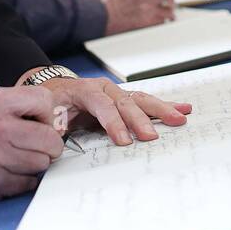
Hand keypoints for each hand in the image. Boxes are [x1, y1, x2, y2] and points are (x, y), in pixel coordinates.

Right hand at [0, 87, 63, 207]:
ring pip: (42, 163)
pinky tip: (4, 174)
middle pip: (50, 138)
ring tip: (14, 161)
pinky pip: (27, 184)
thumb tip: (59, 123)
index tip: (38, 125)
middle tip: (34, 148)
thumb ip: (19, 109)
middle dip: (48, 146)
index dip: (47, 116)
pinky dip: (21, 182)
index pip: (45, 101)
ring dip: (34, 166)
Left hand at [33, 75, 191, 145]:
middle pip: (125, 102)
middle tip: (150, 137)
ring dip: (161, 110)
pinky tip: (183, 108)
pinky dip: (165, 105)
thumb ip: (53, 124)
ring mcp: (116, 93)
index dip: (113, 123)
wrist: (54, 91)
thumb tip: (57, 137)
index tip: (123, 141)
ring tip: (179, 118)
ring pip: (140, 99)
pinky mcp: (124, 100)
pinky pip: (146, 102)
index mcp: (84, 90)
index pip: (102, 105)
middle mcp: (104, 88)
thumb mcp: (47, 113)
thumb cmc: (52, 105)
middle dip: (139, 120)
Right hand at [104, 0, 174, 33]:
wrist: (106, 17)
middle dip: (169, 4)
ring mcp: (149, 10)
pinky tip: (155, 22)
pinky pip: (162, 22)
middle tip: (168, 6)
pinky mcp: (148, 22)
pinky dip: (160, 23)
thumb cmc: (117, 5)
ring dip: (167, 15)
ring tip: (163, 16)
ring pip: (169, 12)